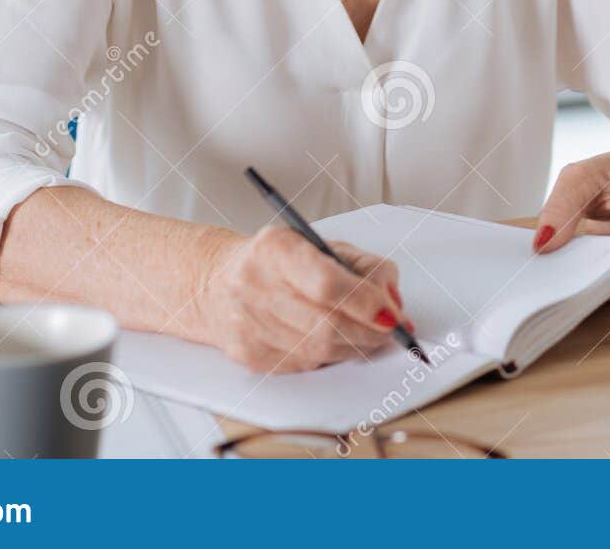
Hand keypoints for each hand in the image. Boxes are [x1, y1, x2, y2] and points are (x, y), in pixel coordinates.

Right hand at [194, 226, 410, 373]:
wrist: (217, 284)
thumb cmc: (278, 263)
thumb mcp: (323, 246)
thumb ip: (365, 267)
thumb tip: (391, 303)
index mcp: (276, 249)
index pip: (327, 283)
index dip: (365, 303)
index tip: (391, 314)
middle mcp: (255, 286)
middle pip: (327, 324)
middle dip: (370, 331)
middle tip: (392, 329)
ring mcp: (248, 325)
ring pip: (320, 350)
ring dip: (355, 346)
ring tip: (368, 333)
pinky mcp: (250, 354)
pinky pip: (306, 364)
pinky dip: (330, 355)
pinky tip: (334, 339)